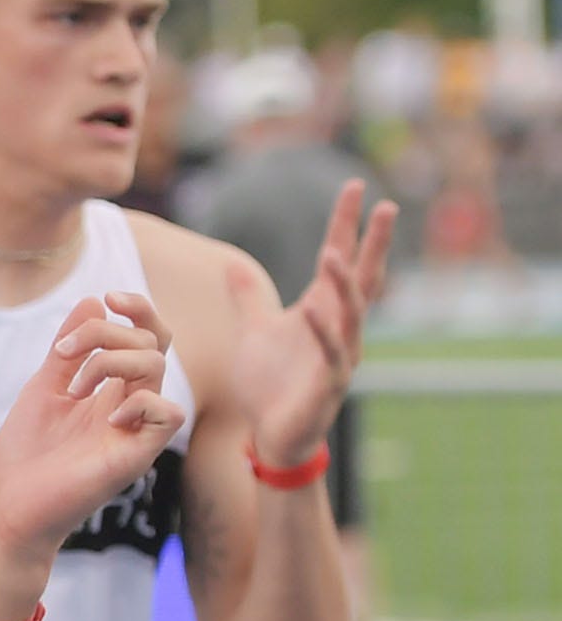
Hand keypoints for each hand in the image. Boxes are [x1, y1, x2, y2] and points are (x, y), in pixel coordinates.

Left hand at [0, 291, 186, 555]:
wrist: (12, 504)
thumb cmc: (27, 453)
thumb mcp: (45, 387)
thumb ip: (68, 348)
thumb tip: (93, 301)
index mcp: (112, 388)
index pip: (147, 337)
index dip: (139, 309)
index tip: (108, 297)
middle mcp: (130, 404)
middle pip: (152, 343)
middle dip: (106, 333)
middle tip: (64, 351)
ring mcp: (136, 428)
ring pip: (156, 367)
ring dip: (110, 361)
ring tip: (75, 387)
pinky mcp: (137, 455)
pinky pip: (168, 413)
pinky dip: (140, 401)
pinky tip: (108, 416)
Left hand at [233, 182, 395, 466]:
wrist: (270, 433)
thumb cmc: (270, 382)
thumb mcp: (254, 330)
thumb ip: (248, 297)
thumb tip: (232, 264)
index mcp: (323, 309)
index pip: (339, 257)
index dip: (346, 224)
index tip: (354, 187)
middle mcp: (339, 327)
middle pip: (362, 278)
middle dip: (374, 244)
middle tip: (388, 206)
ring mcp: (339, 354)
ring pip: (350, 313)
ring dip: (344, 284)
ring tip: (334, 254)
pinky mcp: (328, 382)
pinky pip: (330, 352)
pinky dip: (323, 329)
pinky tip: (313, 307)